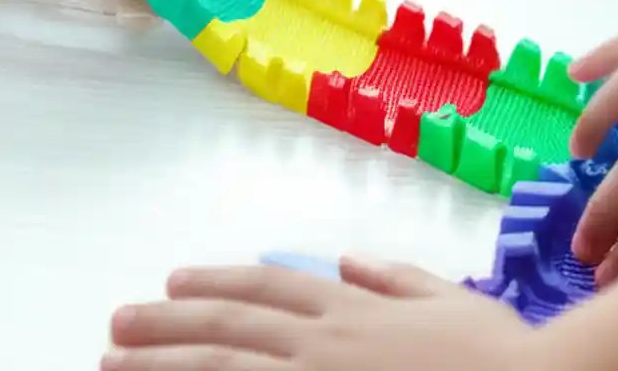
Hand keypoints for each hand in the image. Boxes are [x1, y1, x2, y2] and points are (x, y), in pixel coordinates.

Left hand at [102, 258, 532, 369]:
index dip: (215, 281)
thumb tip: (349, 257)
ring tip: (113, 360)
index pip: (266, 286)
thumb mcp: (454, 302)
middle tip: (116, 324)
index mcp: (351, 309)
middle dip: (166, 324)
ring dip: (163, 363)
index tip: (174, 281)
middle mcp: (323, 343)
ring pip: (222, 367)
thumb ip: (396, 279)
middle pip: (226, 326)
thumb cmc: (504, 357)